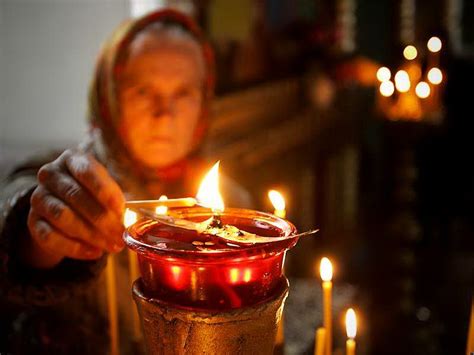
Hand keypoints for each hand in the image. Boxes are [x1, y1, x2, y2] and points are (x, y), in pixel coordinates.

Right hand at [26, 149, 124, 266]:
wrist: (62, 206)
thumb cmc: (92, 193)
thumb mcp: (106, 189)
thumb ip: (117, 200)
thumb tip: (133, 217)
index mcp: (72, 159)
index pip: (86, 171)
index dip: (104, 190)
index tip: (120, 208)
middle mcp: (51, 174)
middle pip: (76, 196)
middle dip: (102, 218)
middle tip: (120, 234)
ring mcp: (39, 197)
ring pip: (63, 216)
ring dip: (91, 234)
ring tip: (112, 245)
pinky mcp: (33, 221)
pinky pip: (51, 237)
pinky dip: (75, 247)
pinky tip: (95, 252)